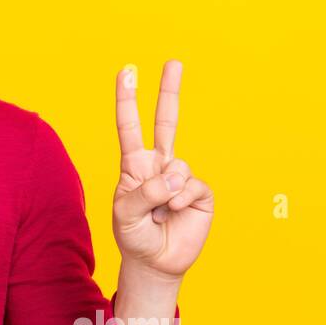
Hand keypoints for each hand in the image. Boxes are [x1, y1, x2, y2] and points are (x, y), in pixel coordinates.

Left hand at [111, 60, 213, 281]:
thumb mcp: (125, 214)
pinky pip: (191, 186)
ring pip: (178, 166)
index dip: (128, 100)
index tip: (127, 72)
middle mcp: (159, 165)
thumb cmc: (134, 236)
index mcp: (134, 165)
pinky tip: (172, 214)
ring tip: (157, 213)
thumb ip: (145, 192)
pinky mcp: (199, 193)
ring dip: (165, 193)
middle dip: (169, 91)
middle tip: (173, 61)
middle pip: (166, 122)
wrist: (155, 263)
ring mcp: (180, 178)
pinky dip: (180, 201)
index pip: (129, 126)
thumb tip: (174, 175)